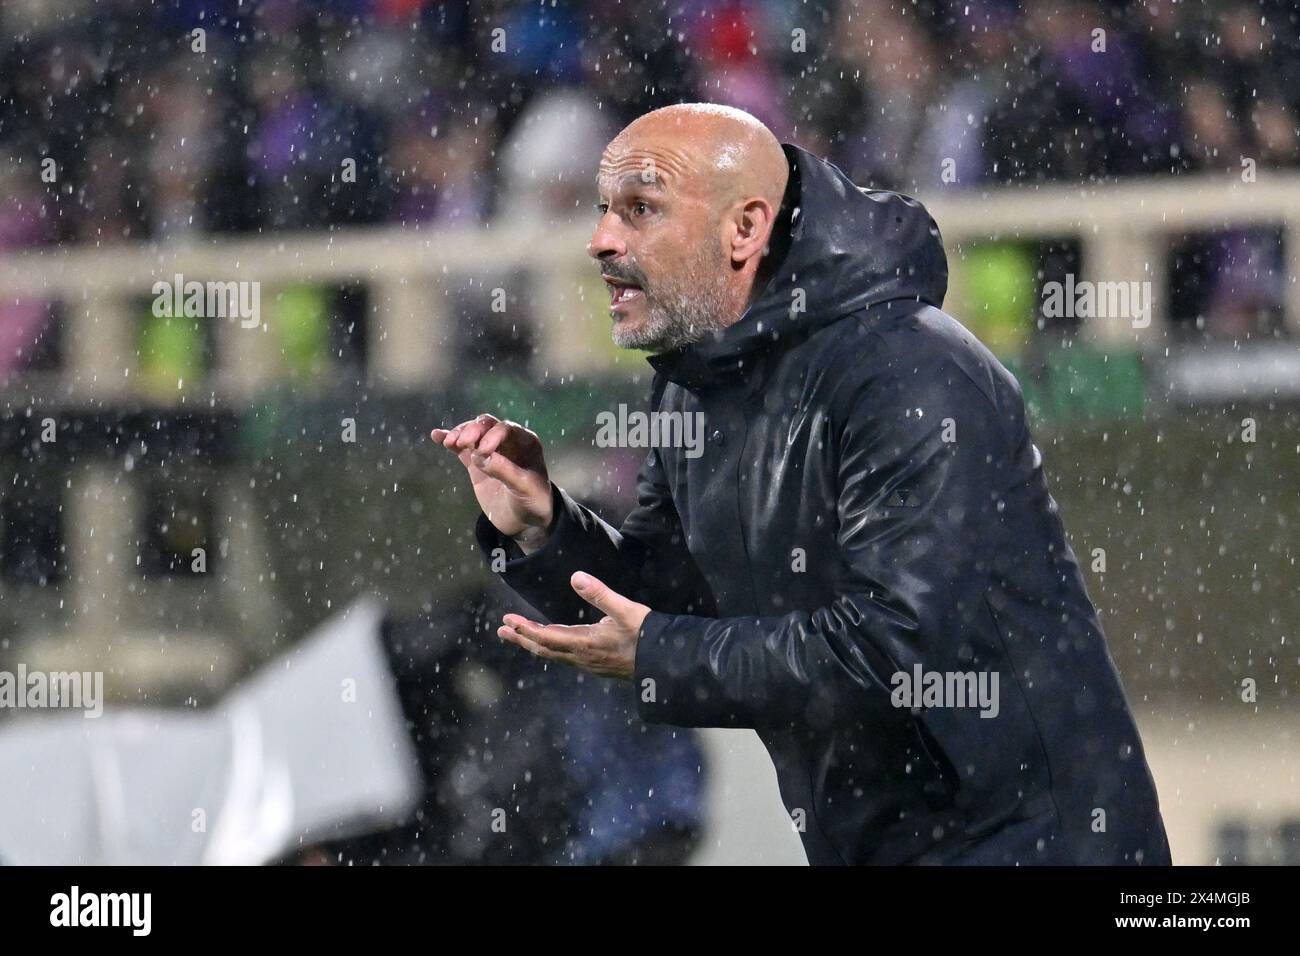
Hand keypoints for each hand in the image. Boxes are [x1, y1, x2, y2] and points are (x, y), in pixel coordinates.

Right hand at [431, 414, 553, 546]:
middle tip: (462, 442)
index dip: (492, 435)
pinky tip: (437, 435)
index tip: (481, 450)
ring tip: (449, 441)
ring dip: (460, 434)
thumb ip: (504, 471)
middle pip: (487, 426)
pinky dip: (450, 441)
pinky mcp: (477, 463)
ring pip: (473, 433)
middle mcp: (508, 442)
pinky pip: (462, 449)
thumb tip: (480, 456)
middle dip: (473, 430)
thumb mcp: (524, 488)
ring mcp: (491, 451)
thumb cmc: (532, 502)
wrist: (525, 522)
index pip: (506, 429)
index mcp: (525, 442)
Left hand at [497, 572, 650, 679]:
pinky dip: (551, 648)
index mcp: (586, 644)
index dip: (525, 630)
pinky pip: (565, 657)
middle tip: (502, 629)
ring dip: (534, 643)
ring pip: (554, 654)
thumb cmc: (647, 635)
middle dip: (521, 638)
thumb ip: (600, 593)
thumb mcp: (625, 610)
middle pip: (544, 649)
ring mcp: (589, 664)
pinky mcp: (596, 665)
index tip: (507, 621)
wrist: (666, 663)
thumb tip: (576, 576)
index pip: (546, 637)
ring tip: (518, 635)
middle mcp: (583, 658)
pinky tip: (552, 643)